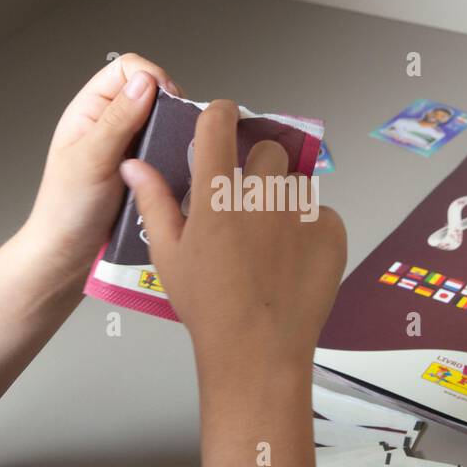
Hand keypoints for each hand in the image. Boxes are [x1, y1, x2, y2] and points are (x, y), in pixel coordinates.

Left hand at [20, 54, 177, 279]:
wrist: (68, 252)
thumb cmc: (66, 209)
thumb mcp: (91, 159)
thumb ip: (118, 120)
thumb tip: (146, 82)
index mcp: (89, 109)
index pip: (126, 68)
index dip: (151, 77)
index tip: (167, 101)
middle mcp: (109, 122)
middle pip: (151, 91)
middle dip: (168, 106)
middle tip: (173, 132)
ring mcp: (127, 145)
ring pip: (162, 121)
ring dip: (173, 133)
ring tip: (175, 153)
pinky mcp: (141, 166)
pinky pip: (166, 148)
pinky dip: (174, 154)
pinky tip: (173, 169)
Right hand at [119, 100, 344, 466]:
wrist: (257, 351)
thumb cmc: (206, 306)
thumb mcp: (168, 254)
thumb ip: (154, 201)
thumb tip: (135, 164)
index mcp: (217, 192)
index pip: (220, 122)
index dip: (220, 115)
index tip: (221, 122)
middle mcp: (261, 193)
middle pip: (266, 150)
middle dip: (257, 167)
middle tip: (247, 201)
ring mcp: (300, 210)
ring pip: (296, 182)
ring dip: (283, 198)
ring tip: (271, 239)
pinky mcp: (332, 230)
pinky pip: (320, 213)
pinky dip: (308, 228)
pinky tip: (292, 259)